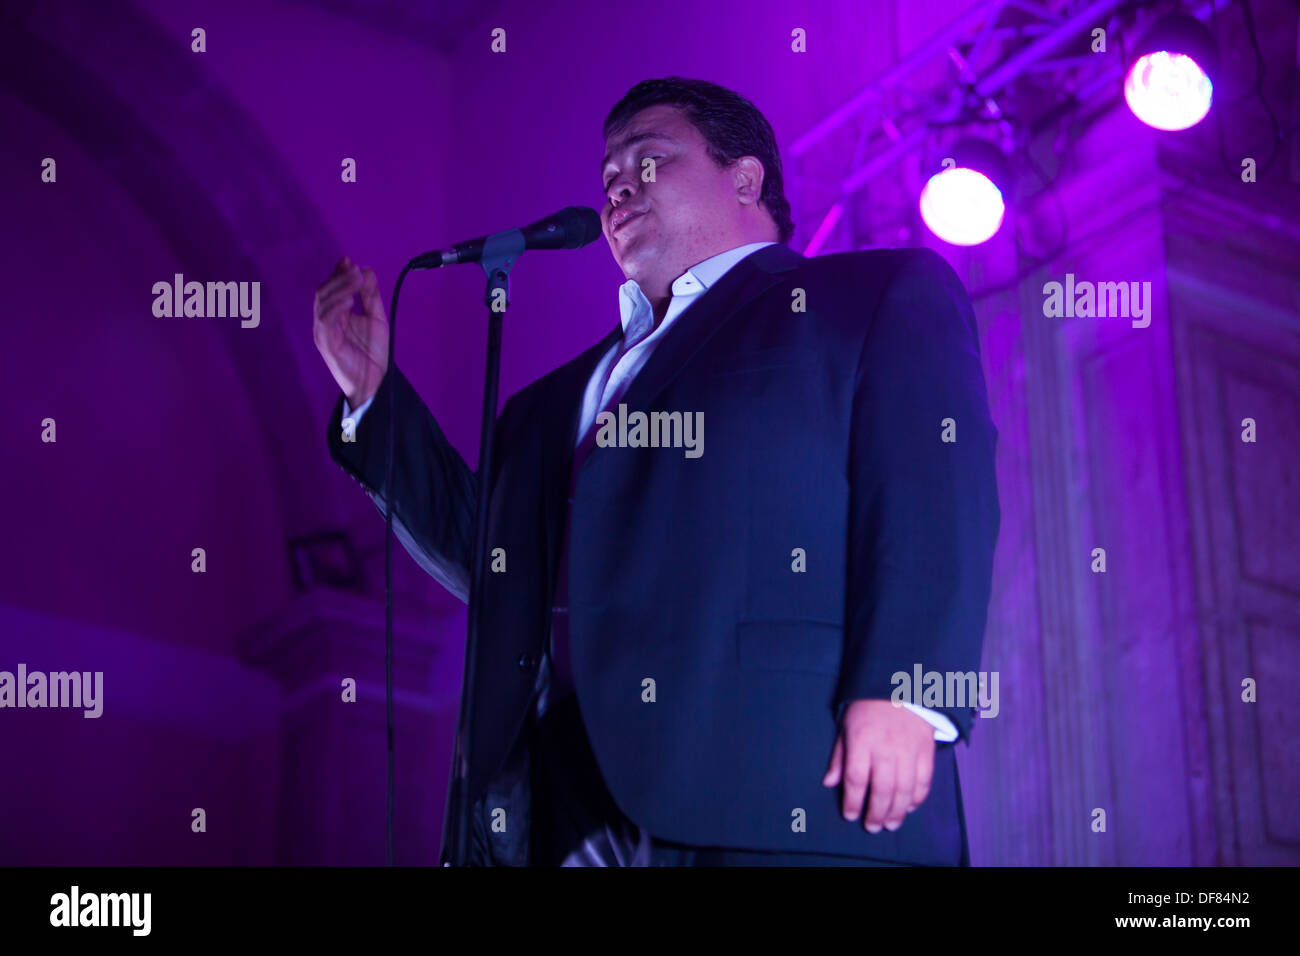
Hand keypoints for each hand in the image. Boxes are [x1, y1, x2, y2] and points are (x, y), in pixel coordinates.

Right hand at [312, 256, 389, 408]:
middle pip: (324, 291)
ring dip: (339, 289)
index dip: (338, 273)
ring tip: (356, 282)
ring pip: (323, 303)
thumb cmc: (373, 354)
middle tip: (355, 270)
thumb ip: (371, 297)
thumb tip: (367, 270)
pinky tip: (349, 302)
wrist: (375, 382)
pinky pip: (325, 322)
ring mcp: (324, 333)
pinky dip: (336, 309)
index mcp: (336, 315)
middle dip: (339, 278)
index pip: (331, 288)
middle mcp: (326, 322)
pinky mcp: (326, 344)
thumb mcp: (376, 318)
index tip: (349, 261)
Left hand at [822, 698, 935, 832]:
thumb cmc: (867, 706)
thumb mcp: (845, 725)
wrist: (900, 683)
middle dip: (876, 813)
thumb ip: (839, 756)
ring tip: (890, 824)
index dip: (853, 801)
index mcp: (862, 740)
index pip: (856, 779)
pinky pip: (924, 780)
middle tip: (872, 827)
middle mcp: (886, 747)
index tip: (850, 815)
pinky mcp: (926, 749)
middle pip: (882, 789)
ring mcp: (909, 749)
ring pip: (904, 789)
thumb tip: (829, 783)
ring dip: (897, 812)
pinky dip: (917, 797)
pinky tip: (909, 807)